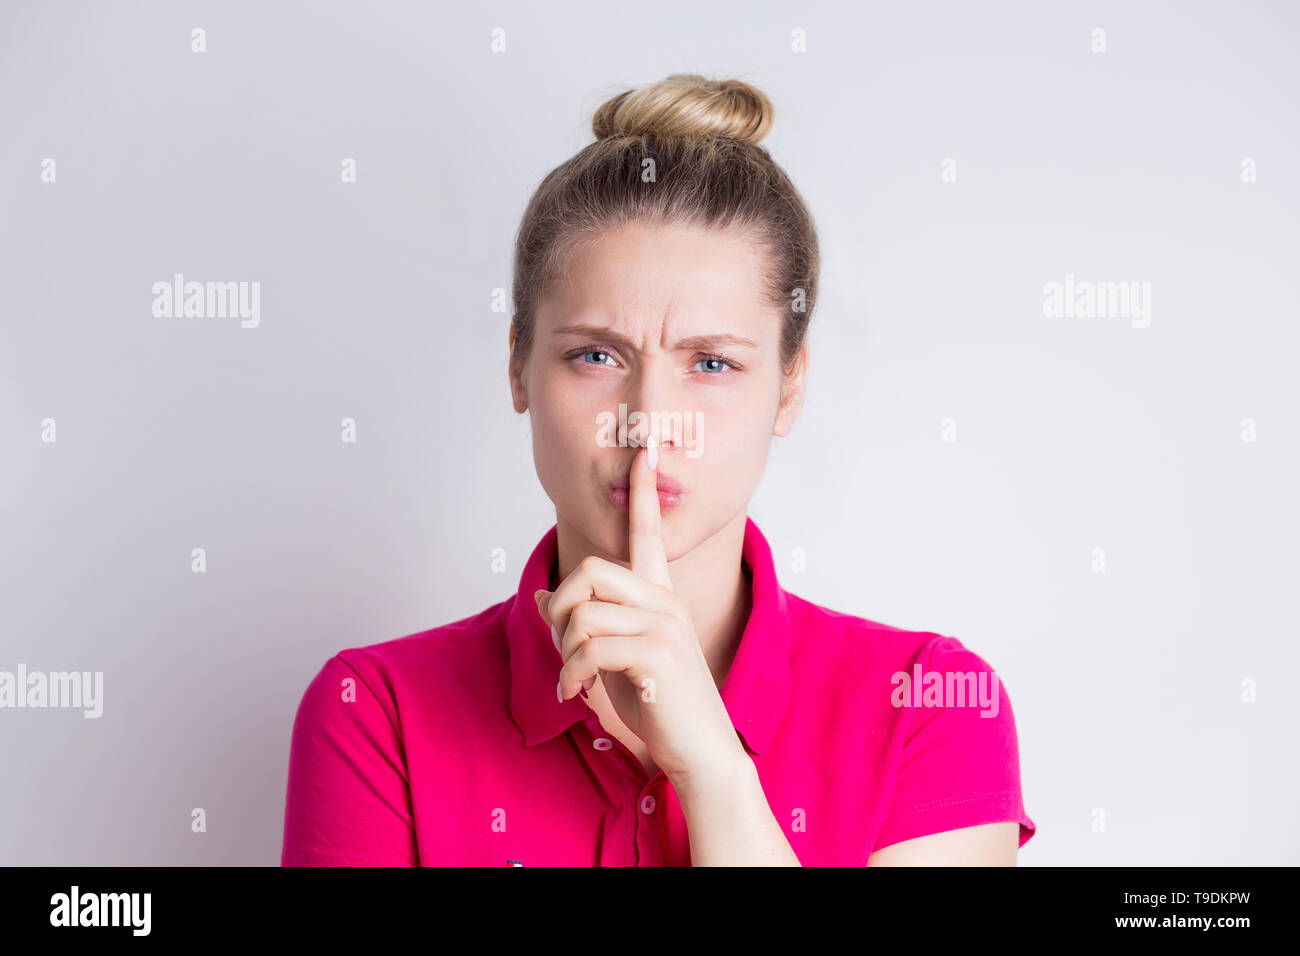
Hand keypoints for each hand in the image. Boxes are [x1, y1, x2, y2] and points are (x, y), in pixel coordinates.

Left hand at [536, 434, 744, 782]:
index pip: (648, 533)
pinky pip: (588, 648)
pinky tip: (575, 696)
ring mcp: (664, 625)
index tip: (645, 448)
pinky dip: (570, 676)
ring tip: (572, 681)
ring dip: (563, 654)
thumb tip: (541, 595)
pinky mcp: (657, 653)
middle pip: (590, 569)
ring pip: (582, 612)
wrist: (700, 752)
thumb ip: (583, 625)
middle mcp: (665, 601)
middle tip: (562, 647)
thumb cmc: (659, 706)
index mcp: (659, 596)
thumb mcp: (613, 660)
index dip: (643, 492)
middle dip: (560, 607)